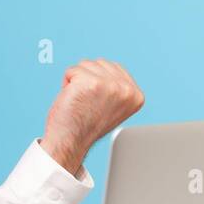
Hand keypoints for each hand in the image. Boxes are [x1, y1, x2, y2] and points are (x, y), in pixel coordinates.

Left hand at [40, 59, 143, 174]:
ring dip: (76, 81)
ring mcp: (110, 85)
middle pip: (100, 63)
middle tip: (86, 103)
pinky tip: (71, 99)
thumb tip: (110, 69)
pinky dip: (66, 83)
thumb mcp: (113, 105)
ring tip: (80, 101)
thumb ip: (117, 88)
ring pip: (85, 65)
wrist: (70, 141)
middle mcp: (127, 90)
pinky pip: (72, 70)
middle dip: (87, 79)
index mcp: (136, 95)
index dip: (99, 82)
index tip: (97, 103)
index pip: (114, 67)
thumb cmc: (85, 125)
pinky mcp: (91, 83)